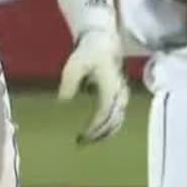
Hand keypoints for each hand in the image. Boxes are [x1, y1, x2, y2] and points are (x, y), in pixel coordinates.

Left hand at [56, 29, 129, 144]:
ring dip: (104, 133)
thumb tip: (63, 102)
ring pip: (117, 121)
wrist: (104, 42)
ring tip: (88, 141)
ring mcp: (123, 96)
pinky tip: (96, 134)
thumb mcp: (74, 65)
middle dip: (98, 135)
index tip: (82, 136)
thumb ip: (69, 83)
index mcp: (110, 86)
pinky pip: (117, 117)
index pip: (104, 113)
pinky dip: (109, 128)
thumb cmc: (88, 53)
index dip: (94, 127)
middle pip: (113, 121)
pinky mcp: (121, 97)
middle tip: (81, 144)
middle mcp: (119, 94)